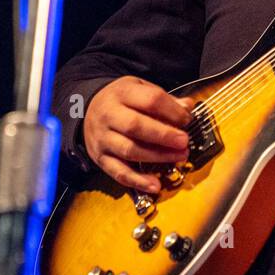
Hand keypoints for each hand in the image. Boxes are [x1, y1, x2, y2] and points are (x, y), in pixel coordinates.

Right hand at [83, 75, 194, 193]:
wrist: (87, 109)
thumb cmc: (122, 100)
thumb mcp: (140, 89)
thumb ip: (164, 99)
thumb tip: (187, 107)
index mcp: (123, 93)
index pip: (150, 100)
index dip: (172, 111)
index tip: (187, 119)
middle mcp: (109, 115)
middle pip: (136, 126)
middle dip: (164, 135)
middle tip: (184, 141)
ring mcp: (103, 138)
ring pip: (130, 150)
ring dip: (157, 157)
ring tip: (179, 157)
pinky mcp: (100, 158)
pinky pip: (119, 172)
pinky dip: (138, 181)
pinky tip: (155, 185)